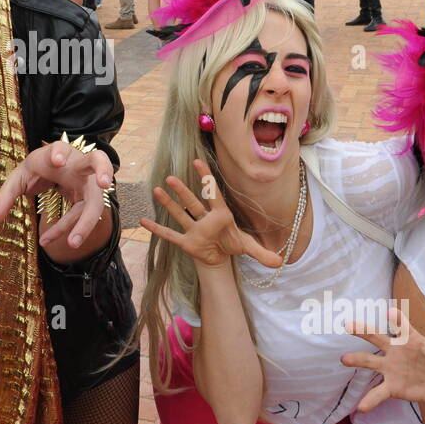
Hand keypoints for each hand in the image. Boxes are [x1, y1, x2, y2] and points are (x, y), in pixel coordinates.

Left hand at [0, 136, 115, 249]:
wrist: (56, 168)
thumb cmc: (40, 168)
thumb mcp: (19, 178)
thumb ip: (6, 196)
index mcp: (57, 153)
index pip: (60, 148)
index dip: (59, 153)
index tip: (57, 161)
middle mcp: (78, 165)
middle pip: (98, 160)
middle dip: (103, 170)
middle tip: (103, 183)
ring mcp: (87, 182)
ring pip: (96, 200)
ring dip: (86, 222)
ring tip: (73, 244)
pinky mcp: (89, 198)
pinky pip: (80, 216)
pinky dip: (66, 229)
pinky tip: (46, 240)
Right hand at [138, 158, 283, 268]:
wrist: (220, 257)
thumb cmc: (232, 243)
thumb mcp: (249, 247)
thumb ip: (263, 253)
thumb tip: (281, 261)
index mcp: (221, 215)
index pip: (213, 194)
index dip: (206, 178)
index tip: (197, 161)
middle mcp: (205, 219)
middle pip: (193, 202)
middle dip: (183, 191)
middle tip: (171, 177)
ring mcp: (194, 230)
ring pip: (180, 214)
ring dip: (169, 204)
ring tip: (157, 189)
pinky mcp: (186, 242)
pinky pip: (170, 235)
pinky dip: (157, 230)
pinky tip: (143, 221)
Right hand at [342, 306, 424, 411]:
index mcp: (410, 340)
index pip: (403, 327)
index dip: (397, 319)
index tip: (390, 312)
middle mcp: (395, 351)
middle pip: (377, 337)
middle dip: (363, 331)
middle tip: (348, 325)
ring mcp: (390, 368)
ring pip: (370, 361)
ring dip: (357, 359)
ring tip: (344, 359)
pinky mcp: (391, 386)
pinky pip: (378, 392)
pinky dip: (370, 399)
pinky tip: (361, 407)